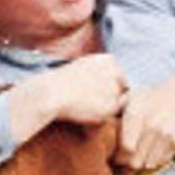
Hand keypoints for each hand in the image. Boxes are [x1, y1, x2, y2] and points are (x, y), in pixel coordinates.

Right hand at [8, 55, 127, 140]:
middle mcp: (115, 72)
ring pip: (119, 101)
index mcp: (108, 60)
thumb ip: (101, 70)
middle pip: (121, 88)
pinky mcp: (112, 105)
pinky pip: (113, 114)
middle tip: (90, 98)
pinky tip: (88, 110)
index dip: (106, 84)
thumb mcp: (84, 65)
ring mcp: (115, 88)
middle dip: (111, 94)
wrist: (52, 93)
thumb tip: (114, 81)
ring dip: (108, 105)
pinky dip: (103, 114)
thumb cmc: (63, 80)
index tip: (92, 88)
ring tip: (87, 103)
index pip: (119, 75)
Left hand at [116, 70, 174, 173]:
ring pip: (150, 162)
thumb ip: (117, 108)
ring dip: (144, 163)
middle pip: (136, 158)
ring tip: (141, 159)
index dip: (120, 157)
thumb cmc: (153, 96)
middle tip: (127, 163)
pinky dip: (158, 160)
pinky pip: (163, 160)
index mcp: (136, 112)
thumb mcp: (133, 96)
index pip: (125, 147)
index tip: (117, 158)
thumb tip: (101, 119)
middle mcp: (151, 123)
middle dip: (130, 164)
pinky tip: (154, 154)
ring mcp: (165, 133)